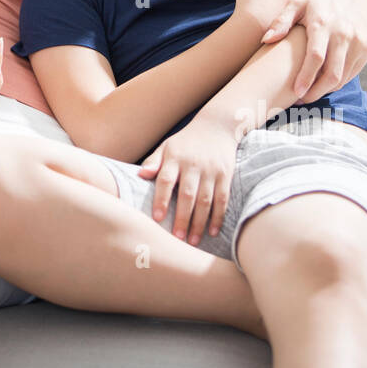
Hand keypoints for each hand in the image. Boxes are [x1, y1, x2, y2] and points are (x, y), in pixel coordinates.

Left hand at [138, 119, 236, 246]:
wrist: (217, 126)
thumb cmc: (186, 142)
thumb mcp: (167, 146)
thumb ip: (154, 162)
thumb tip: (140, 176)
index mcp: (175, 158)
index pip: (165, 180)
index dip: (161, 200)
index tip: (157, 218)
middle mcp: (193, 165)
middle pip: (187, 195)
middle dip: (182, 218)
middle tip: (177, 238)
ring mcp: (211, 170)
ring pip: (205, 201)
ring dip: (199, 223)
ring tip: (193, 241)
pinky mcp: (225, 175)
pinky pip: (222, 199)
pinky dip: (218, 217)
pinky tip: (212, 231)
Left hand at [257, 0, 366, 102]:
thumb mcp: (297, 1)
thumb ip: (281, 21)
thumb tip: (266, 40)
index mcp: (323, 23)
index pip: (316, 57)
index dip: (306, 78)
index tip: (296, 93)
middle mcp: (344, 34)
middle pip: (332, 73)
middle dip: (316, 92)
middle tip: (300, 100)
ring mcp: (359, 42)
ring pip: (343, 77)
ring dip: (326, 90)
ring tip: (309, 94)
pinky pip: (352, 72)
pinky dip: (339, 81)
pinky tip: (324, 83)